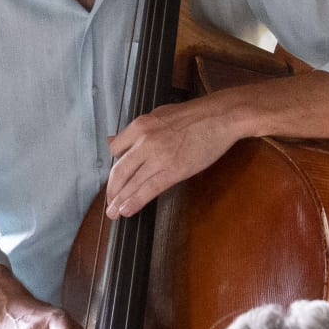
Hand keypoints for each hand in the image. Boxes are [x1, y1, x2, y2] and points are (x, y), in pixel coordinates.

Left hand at [103, 98, 235, 218]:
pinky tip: (127, 210)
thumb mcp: (157, 115)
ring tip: (113, 213)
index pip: (115, 149)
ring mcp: (159, 157)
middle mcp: (144, 141)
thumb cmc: (192, 115)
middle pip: (119, 170)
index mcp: (139, 126)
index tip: (117, 177)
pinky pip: (149, 188)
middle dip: (112, 190)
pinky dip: (136, 201)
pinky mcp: (175, 170)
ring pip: (132, 182)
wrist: (219, 117)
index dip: (115, 165)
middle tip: (109, 202)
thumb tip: (113, 140)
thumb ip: (136, 131)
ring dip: (120, 200)